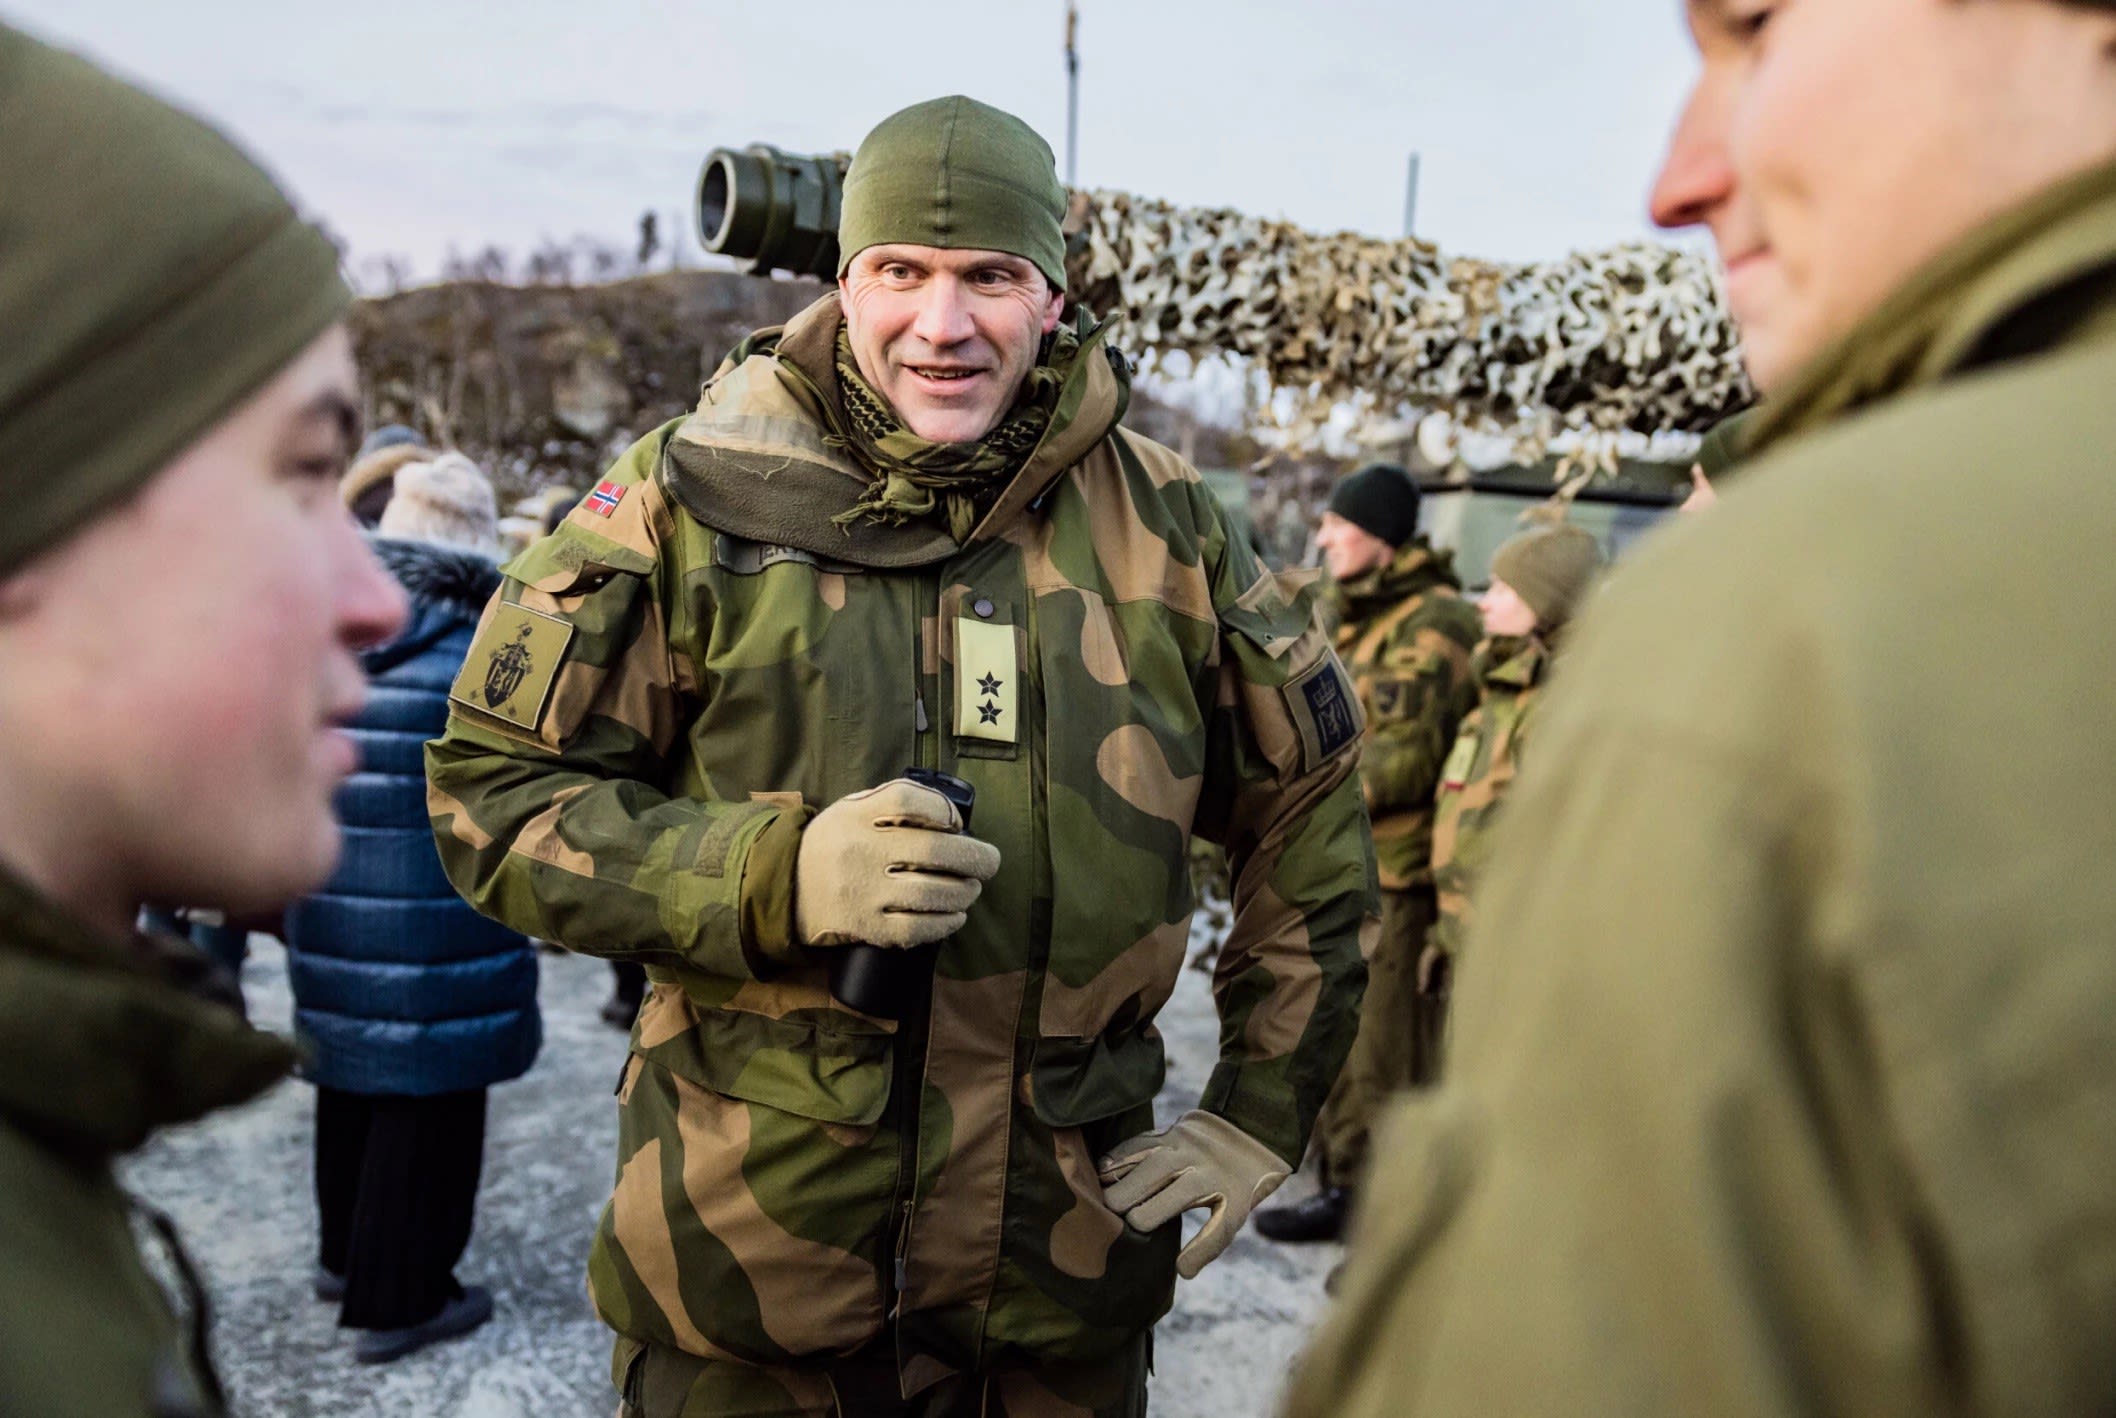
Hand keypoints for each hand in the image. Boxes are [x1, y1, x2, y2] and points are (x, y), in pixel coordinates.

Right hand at [793, 778, 1000, 947]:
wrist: (785, 885)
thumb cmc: (836, 842)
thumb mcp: (853, 808)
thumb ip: (895, 801)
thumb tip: (952, 818)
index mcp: (855, 815)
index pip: (907, 802)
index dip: (942, 810)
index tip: (956, 823)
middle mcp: (858, 851)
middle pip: (931, 850)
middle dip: (974, 858)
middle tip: (990, 862)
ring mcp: (860, 892)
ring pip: (928, 893)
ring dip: (964, 892)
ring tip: (972, 888)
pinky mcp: (863, 927)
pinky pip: (914, 929)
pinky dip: (944, 923)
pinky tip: (955, 916)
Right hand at [1098, 1111, 1289, 1278]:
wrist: (1243, 1135)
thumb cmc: (1233, 1188)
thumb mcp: (1232, 1216)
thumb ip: (1208, 1243)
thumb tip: (1182, 1271)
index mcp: (1226, 1191)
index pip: (1203, 1224)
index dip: (1181, 1241)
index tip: (1161, 1253)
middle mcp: (1202, 1166)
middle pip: (1161, 1186)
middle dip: (1133, 1208)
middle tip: (1109, 1226)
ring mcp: (1183, 1145)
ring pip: (1145, 1163)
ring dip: (1118, 1183)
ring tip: (1097, 1202)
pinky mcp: (1167, 1131)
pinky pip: (1136, 1144)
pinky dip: (1116, 1159)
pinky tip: (1099, 1173)